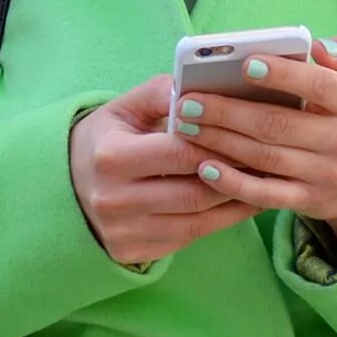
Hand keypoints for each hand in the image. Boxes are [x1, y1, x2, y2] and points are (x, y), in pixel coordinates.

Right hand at [70, 75, 252, 268]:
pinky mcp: (132, 252)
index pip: (180, 153)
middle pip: (193, 191)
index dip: (220, 145)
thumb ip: (159, 93)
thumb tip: (197, 84)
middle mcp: (114, 199)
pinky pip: (189, 238)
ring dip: (236, 202)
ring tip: (265, 182)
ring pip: (196, 220)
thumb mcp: (123, 109)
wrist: (66, 187)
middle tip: (270, 162)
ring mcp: (123, 231)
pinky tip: (242, 203)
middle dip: (236, 176)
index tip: (253, 136)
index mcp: (112, 157)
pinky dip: (220, 222)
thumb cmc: (106, 140)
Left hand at [171, 35, 336, 258]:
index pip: (319, 85)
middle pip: (277, 124)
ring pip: (264, 157)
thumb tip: (319, 47)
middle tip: (190, 101)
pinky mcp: (307, 201)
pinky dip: (232, 183)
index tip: (244, 64)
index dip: (282, 75)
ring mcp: (324, 174)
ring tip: (186, 125)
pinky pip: (264, 195)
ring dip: (220, 141)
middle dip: (228, 112)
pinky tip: (204, 167)